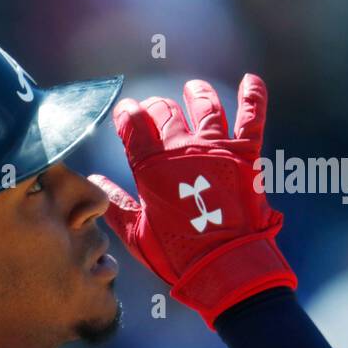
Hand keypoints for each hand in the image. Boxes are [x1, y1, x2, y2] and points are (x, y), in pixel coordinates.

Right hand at [89, 73, 295, 327]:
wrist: (225, 267)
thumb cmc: (177, 255)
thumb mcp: (136, 234)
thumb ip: (115, 204)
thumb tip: (95, 182)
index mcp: (152, 169)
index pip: (134, 126)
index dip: (126, 114)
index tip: (124, 113)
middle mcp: (183, 151)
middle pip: (166, 113)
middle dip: (156, 106)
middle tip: (153, 108)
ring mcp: (217, 150)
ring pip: (205, 108)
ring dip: (196, 95)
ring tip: (192, 89)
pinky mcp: (246, 155)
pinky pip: (252, 116)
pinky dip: (252, 95)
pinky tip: (250, 80)